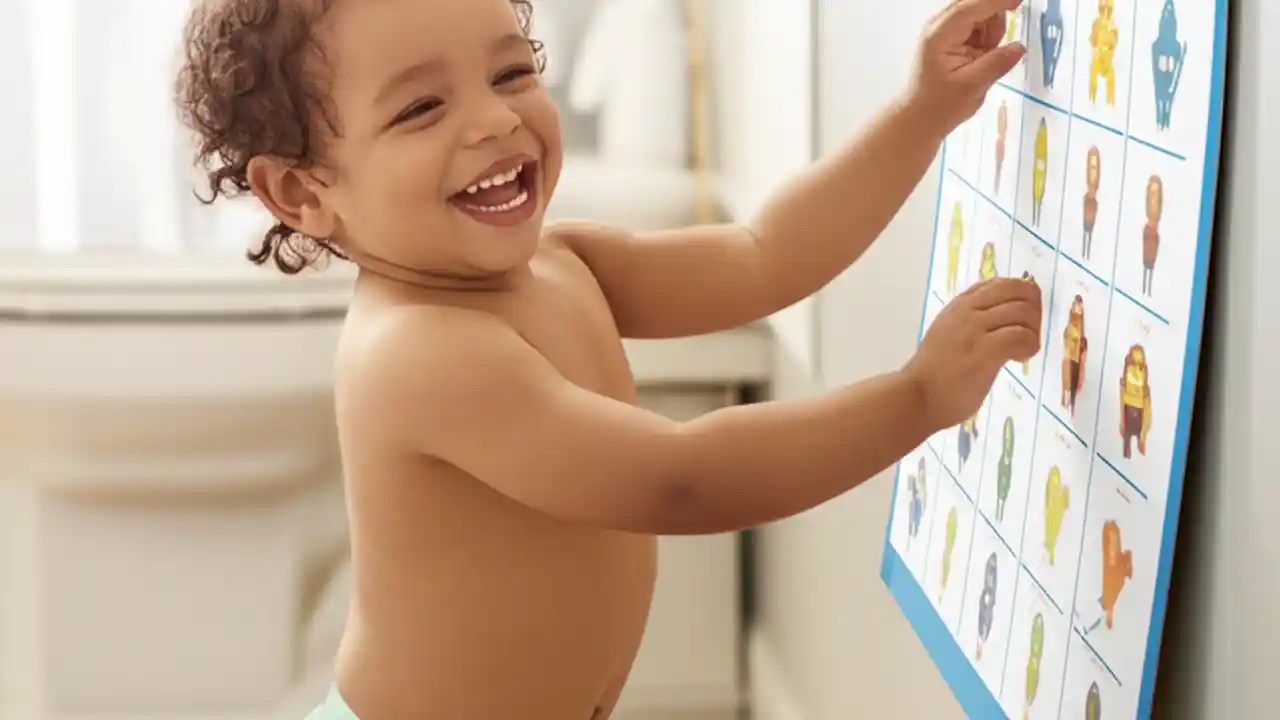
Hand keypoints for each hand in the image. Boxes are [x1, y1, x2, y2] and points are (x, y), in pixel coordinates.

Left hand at [903, 0, 1027, 137]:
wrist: (918, 118)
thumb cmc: (939, 105)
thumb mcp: (972, 86)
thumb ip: (996, 63)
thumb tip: (1019, 47)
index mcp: (940, 35)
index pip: (972, 6)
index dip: (997, 1)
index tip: (1019, 2)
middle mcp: (939, 26)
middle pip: (975, 4)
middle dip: (993, 19)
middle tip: (991, 49)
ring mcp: (943, 31)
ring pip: (979, 14)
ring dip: (990, 31)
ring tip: (983, 58)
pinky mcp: (950, 38)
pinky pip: (976, 26)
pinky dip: (985, 38)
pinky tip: (979, 58)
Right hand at [904, 276, 1041, 430]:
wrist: (916, 397)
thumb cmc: (932, 375)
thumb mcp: (947, 335)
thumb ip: (968, 324)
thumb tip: (998, 324)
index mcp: (959, 305)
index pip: (1000, 282)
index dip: (1020, 298)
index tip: (1018, 322)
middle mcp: (967, 310)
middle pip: (1019, 288)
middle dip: (1034, 310)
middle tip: (1028, 334)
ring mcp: (974, 328)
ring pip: (1024, 310)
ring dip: (1033, 331)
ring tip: (1021, 351)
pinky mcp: (984, 350)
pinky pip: (1022, 335)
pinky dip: (1029, 346)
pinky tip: (1018, 359)